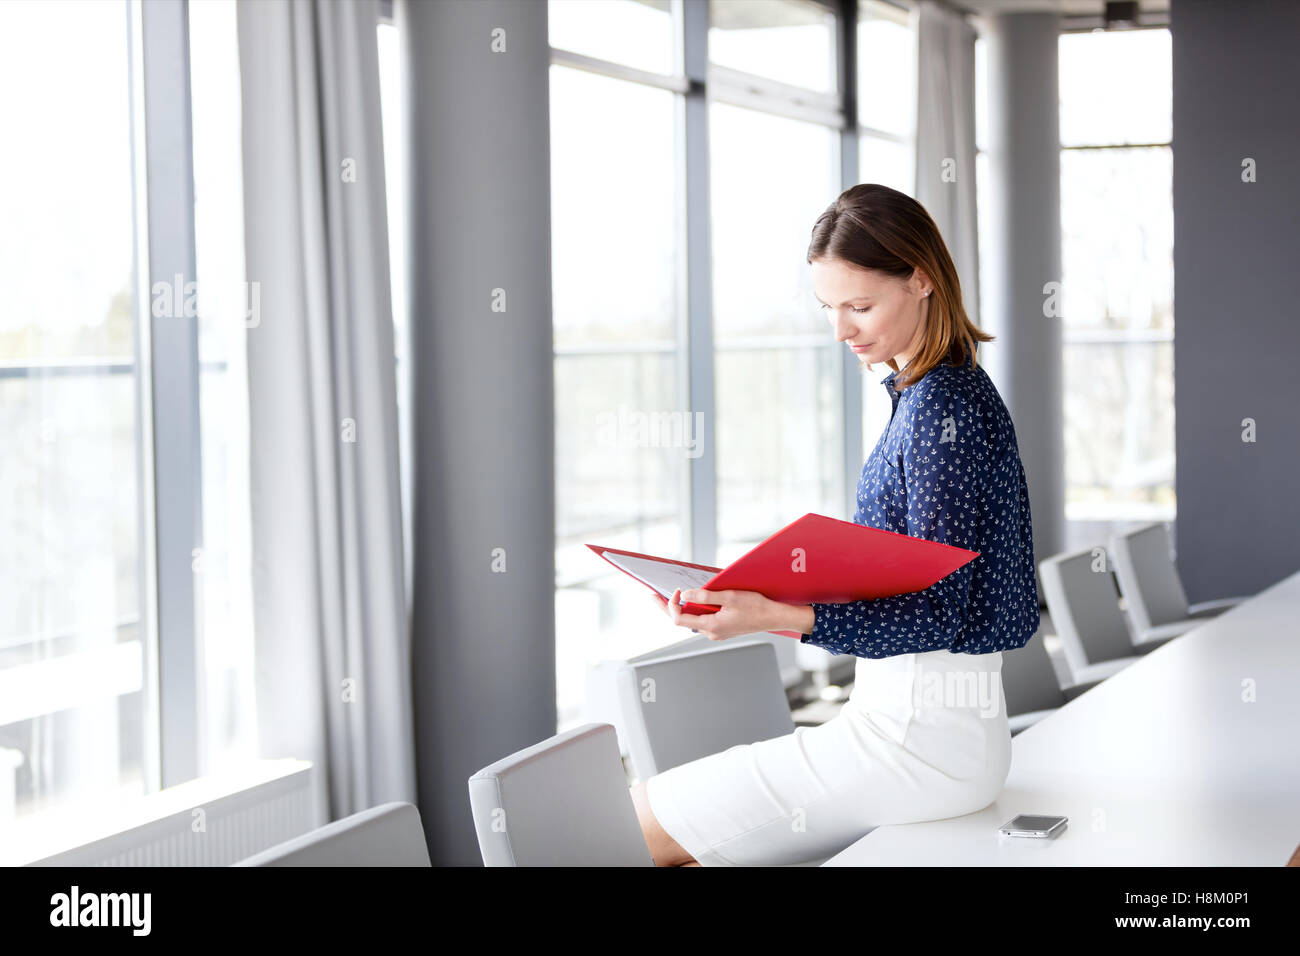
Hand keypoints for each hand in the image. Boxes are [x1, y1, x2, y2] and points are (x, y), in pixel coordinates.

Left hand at [652, 587, 783, 641]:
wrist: (774, 617)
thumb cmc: (756, 607)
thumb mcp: (729, 597)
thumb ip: (705, 596)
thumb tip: (685, 595)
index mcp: (711, 626)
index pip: (679, 618)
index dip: (672, 604)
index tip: (677, 589)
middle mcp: (711, 632)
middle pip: (681, 621)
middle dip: (667, 608)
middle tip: (654, 596)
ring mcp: (717, 632)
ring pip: (692, 620)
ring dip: (682, 609)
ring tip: (672, 597)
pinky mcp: (722, 629)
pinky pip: (703, 620)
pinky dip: (695, 610)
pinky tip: (694, 601)